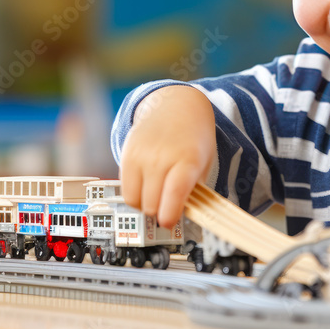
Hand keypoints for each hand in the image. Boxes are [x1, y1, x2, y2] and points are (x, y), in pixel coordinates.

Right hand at [119, 86, 215, 227]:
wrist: (176, 105)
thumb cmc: (194, 138)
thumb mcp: (203, 163)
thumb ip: (193, 190)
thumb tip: (180, 218)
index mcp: (187, 160)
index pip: (174, 194)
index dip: (169, 215)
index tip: (168, 222)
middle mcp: (162, 158)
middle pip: (152, 204)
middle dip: (160, 211)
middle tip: (168, 205)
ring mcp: (142, 156)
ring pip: (135, 201)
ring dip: (146, 205)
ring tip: (157, 195)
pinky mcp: (127, 155)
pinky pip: (125, 190)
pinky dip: (135, 195)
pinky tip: (147, 186)